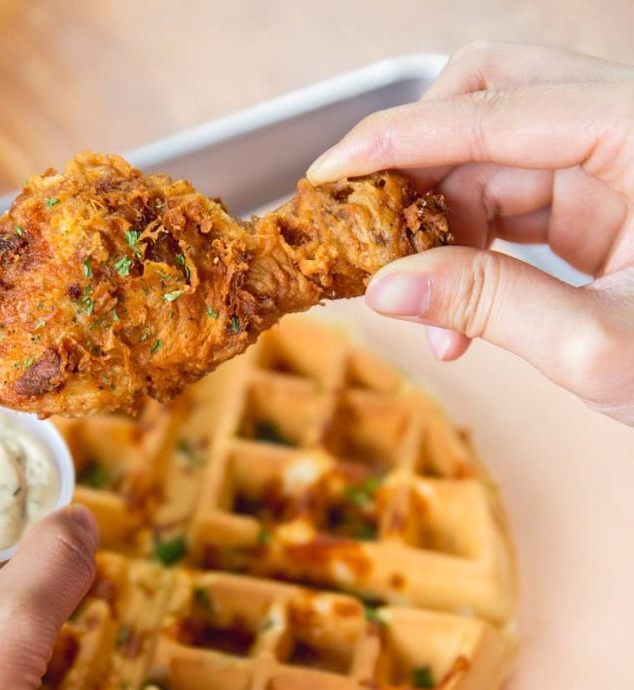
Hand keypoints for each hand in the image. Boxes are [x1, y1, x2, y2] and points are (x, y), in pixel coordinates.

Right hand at [307, 42, 633, 425]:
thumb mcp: (598, 347)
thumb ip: (487, 306)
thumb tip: (388, 290)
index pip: (501, 109)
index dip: (401, 137)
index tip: (331, 170)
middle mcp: (633, 129)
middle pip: (496, 96)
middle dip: (419, 159)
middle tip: (370, 224)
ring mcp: (619, 163)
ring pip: (493, 155)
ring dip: (439, 221)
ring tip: (415, 300)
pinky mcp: (605, 203)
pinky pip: (513, 200)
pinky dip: (469, 248)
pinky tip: (451, 306)